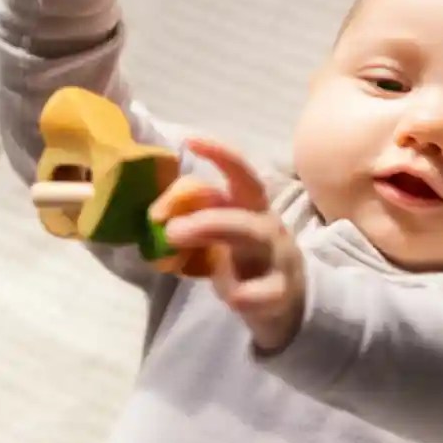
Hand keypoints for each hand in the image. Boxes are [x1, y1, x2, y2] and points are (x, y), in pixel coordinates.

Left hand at [163, 140, 305, 351]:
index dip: (220, 154)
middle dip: (203, 212)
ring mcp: (276, 258)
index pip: (241, 173)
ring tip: (176, 239)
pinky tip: (231, 296)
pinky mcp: (279, 292)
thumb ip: (195, 220)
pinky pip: (264, 290)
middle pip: (241, 208)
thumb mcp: (223, 233)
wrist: (289, 301)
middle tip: (165, 226)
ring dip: (213, 231)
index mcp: (252, 207)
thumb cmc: (246, 259)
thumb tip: (153, 217)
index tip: (190, 141)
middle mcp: (265, 226)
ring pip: (253, 237)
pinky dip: (245, 292)